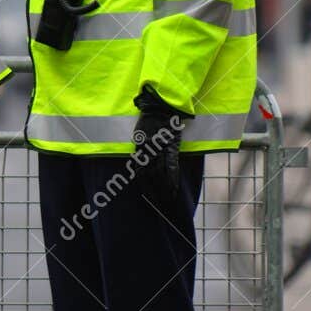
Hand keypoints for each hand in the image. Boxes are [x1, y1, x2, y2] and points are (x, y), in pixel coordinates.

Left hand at [132, 87, 192, 209]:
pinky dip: (172, 179)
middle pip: (149, 175)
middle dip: (153, 190)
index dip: (143, 184)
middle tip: (156, 203)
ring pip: (159, 174)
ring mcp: (159, 150)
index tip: (145, 194)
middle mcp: (148, 151)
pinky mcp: (171, 147)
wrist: (160, 106)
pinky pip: (171, 166)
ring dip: (163, 188)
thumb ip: (141, 144)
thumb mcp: (140, 131)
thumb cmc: (151, 116)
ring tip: (166, 201)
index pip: (139, 171)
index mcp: (140, 147)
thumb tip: (137, 157)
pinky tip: (173, 189)